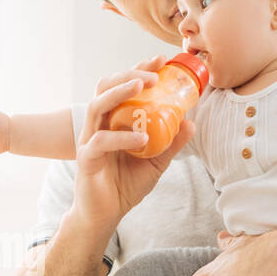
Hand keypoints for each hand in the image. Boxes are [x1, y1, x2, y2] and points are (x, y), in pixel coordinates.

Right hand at [72, 55, 193, 231]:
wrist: (105, 215)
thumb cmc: (125, 186)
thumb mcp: (156, 163)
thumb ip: (170, 144)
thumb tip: (191, 122)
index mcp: (113, 121)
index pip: (122, 86)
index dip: (139, 69)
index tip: (162, 60)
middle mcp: (99, 125)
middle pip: (106, 87)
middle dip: (130, 74)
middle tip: (154, 73)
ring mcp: (89, 140)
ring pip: (97, 105)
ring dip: (120, 92)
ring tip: (143, 87)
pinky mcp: (86, 158)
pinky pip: (102, 141)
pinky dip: (123, 137)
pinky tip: (143, 139)